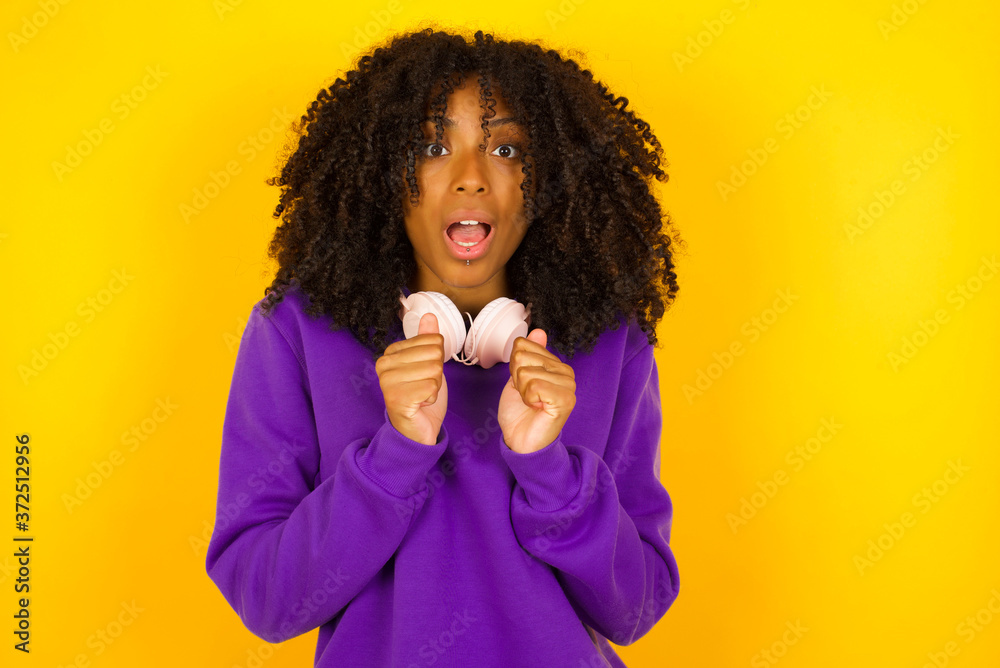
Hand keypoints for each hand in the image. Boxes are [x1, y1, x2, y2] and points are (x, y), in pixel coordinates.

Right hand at [375, 313, 447, 445]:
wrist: (417, 429)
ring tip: (422, 395)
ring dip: (435, 386)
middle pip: (434, 354)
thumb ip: (426, 340)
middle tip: (424, 386)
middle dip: (437, 373)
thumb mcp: (428, 363)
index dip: (436, 359)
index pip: (432, 340)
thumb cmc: (421, 396)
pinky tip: (421, 404)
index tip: (423, 374)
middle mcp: (384, 365)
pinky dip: (432, 398)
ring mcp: (388, 382)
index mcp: (390, 353)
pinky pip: (431, 387)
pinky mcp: (397, 398)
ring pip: (434, 370)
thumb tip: (429, 316)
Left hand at [498, 328, 575, 453]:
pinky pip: (534, 385)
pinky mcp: (565, 400)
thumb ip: (529, 354)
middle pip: (523, 357)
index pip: (523, 346)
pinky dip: (528, 399)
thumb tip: (538, 331)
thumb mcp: (519, 377)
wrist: (522, 442)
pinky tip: (537, 408)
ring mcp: (568, 386)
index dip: (514, 367)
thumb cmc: (521, 412)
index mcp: (557, 365)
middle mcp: (566, 373)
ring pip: (526, 372)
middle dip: (517, 379)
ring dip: (522, 391)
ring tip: (532, 403)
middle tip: (527, 396)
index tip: (523, 385)